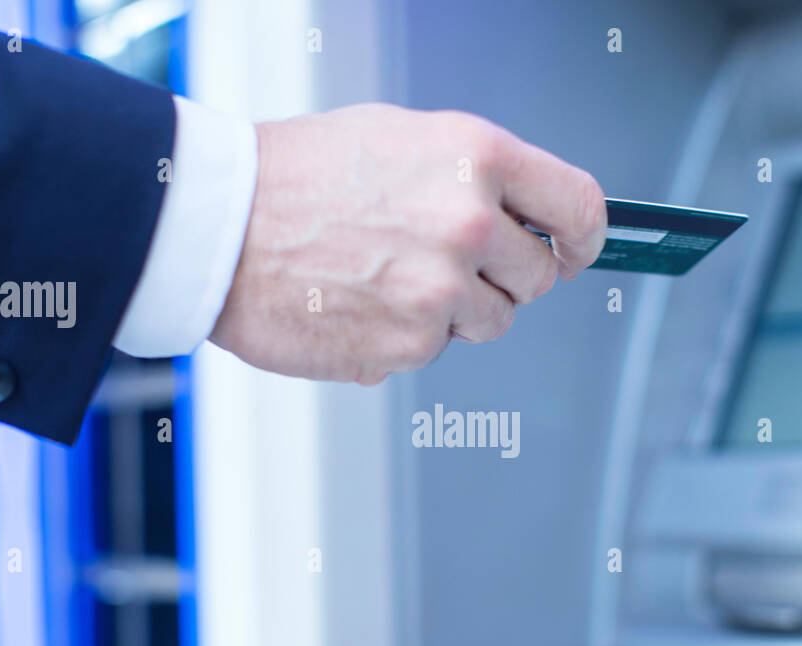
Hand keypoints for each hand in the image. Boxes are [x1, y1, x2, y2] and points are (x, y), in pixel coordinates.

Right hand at [210, 103, 606, 384]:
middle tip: (444, 260)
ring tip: (388, 276)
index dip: (585, 236)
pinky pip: (437, 350)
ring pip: (492, 322)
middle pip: (537, 277)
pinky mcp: (408, 347)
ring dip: (456, 310)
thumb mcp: (402, 139)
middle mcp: (469, 225)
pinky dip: (407, 335)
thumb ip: (474, 178)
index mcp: (475, 159)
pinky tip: (359, 302)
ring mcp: (440, 293)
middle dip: (503, 275)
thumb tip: (527, 217)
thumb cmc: (296, 175)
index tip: (576, 249)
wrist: (216, 225)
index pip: (579, 207)